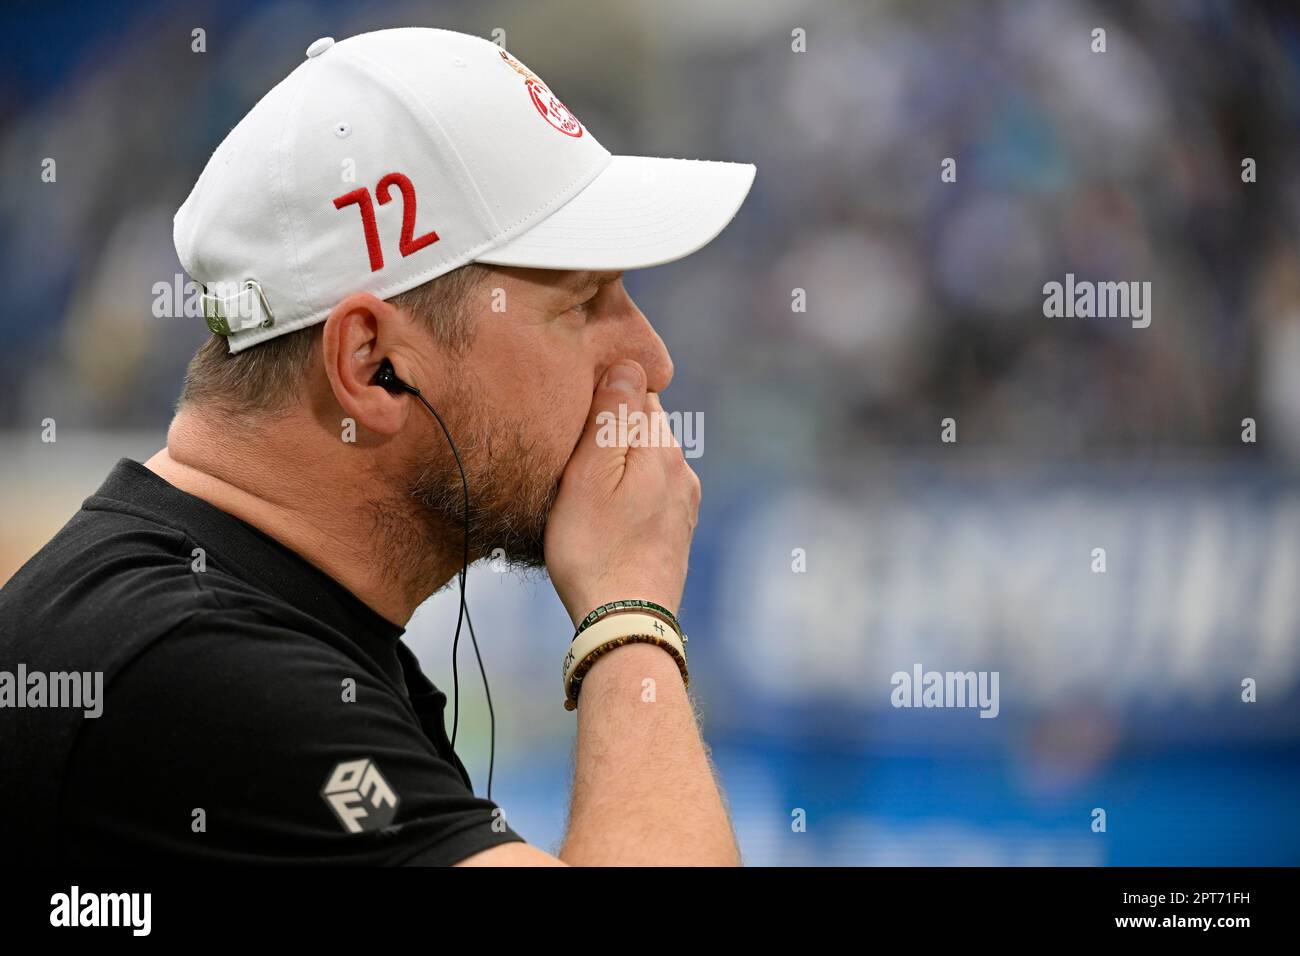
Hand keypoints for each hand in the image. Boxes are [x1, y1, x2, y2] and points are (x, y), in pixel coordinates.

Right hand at [544, 361, 700, 626]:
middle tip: (572, 452)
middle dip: (613, 427)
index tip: (572, 416)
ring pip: (646, 458)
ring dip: (619, 462)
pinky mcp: (676, 530)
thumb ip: (610, 417)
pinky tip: (606, 513)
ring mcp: (683, 501)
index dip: (603, 393)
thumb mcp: (588, 475)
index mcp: (661, 447)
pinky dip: (628, 491)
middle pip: (644, 424)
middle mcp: (681, 468)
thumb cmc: (595, 548)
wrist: (626, 622)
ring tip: (584, 486)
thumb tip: (629, 365)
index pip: (638, 389)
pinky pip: (650, 490)